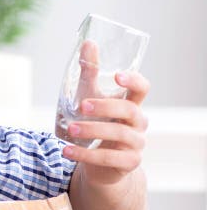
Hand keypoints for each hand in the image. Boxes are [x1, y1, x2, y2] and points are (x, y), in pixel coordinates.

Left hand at [63, 41, 149, 186]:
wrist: (100, 166)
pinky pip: (108, 157)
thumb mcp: (91, 99)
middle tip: (82, 105)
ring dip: (93, 130)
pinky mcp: (128, 163)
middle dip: (106, 106)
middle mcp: (138, 123)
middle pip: (130, 110)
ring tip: (70, 129)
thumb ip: (90, 73)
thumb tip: (88, 42)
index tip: (117, 76)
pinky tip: (66, 151)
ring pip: (119, 134)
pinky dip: (85, 154)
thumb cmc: (97, 126)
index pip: (143, 89)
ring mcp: (136, 144)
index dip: (134, 81)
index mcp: (132, 105)